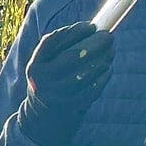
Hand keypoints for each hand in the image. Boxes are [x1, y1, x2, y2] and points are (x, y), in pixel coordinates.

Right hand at [17, 21, 114, 145]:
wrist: (43, 120)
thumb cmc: (50, 83)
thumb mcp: (45, 67)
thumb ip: (61, 50)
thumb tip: (94, 30)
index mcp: (35, 65)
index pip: (52, 42)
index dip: (73, 32)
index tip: (90, 26)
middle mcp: (44, 80)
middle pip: (71, 56)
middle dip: (93, 44)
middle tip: (108, 36)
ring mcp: (58, 94)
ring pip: (85, 73)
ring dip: (102, 59)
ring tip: (110, 51)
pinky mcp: (73, 106)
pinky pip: (93, 88)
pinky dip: (104, 76)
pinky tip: (108, 67)